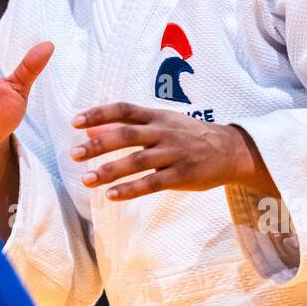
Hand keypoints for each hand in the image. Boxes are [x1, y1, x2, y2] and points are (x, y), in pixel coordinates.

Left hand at [71, 102, 277, 201]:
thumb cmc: (189, 135)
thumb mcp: (162, 123)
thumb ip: (129, 125)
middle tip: (75, 153)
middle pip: (126, 135)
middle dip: (98, 144)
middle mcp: (163, 132)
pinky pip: (153, 183)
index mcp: (157, 116)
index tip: (75, 121)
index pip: (123, 110)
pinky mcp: (182, 175)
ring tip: (87, 180)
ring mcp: (174, 153)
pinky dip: (131, 189)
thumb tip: (91, 128)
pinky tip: (112, 196)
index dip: (99, 114)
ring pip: (137, 161)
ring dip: (110, 170)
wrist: (231, 150)